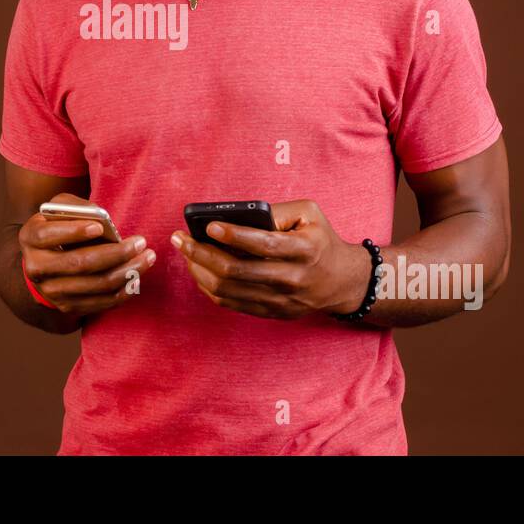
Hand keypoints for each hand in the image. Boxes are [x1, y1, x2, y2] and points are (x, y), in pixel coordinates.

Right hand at [19, 193, 156, 314]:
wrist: (44, 262)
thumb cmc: (58, 227)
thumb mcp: (59, 209)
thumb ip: (75, 207)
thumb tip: (101, 218)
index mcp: (30, 237)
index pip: (48, 235)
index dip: (73, 232)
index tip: (99, 227)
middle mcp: (36, 268)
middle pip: (79, 263)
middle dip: (115, 253)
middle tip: (140, 242)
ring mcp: (52, 291)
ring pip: (95, 285)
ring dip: (127, 272)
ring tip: (147, 258)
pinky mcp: (68, 307)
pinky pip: (102, 303)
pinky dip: (123, 291)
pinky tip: (137, 277)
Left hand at [170, 198, 371, 319]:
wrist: (343, 281)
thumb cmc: (320, 240)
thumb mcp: (309, 214)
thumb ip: (276, 211)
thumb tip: (236, 216)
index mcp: (304, 250)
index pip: (263, 245)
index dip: (233, 236)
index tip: (208, 226)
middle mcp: (292, 278)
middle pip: (237, 271)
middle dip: (201, 253)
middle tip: (181, 238)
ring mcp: (280, 300)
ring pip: (228, 290)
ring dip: (199, 270)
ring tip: (185, 252)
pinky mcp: (272, 313)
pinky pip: (231, 303)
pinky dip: (209, 287)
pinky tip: (198, 270)